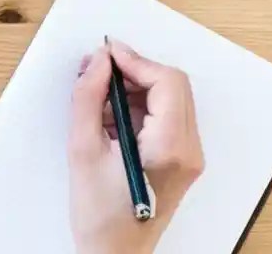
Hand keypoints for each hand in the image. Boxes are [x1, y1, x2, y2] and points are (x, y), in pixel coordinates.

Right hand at [67, 40, 204, 253]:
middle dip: (133, 72)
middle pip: (172, 86)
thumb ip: (88, 99)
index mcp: (170, 148)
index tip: (106, 54)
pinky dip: (139, 109)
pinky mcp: (181, 161)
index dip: (135, 60)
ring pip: (169, 100)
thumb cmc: (100, 216)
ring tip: (96, 100)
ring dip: (134, 90)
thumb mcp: (83, 150)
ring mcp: (189, 157)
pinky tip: (108, 120)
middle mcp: (189, 150)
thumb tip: (97, 63)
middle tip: (97, 71)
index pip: (166, 82)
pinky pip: (165, 118)